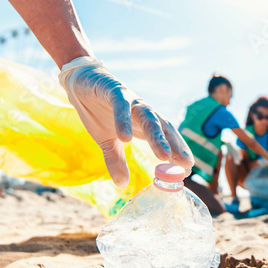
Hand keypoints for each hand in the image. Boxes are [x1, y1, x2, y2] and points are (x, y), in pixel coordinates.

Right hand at [59, 57, 193, 186]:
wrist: (80, 83)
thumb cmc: (98, 112)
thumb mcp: (106, 141)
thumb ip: (116, 160)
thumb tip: (121, 184)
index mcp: (143, 123)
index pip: (166, 138)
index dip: (177, 153)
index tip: (187, 171)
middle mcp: (141, 110)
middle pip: (163, 128)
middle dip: (175, 146)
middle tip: (185, 165)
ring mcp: (130, 99)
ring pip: (148, 117)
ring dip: (157, 137)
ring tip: (164, 156)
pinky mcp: (113, 90)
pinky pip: (121, 105)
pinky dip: (123, 120)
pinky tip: (126, 138)